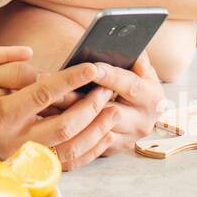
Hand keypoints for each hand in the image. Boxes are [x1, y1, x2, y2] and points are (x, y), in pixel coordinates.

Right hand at [0, 59, 130, 169]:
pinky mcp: (36, 166)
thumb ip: (15, 69)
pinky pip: (70, 163)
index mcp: (3, 114)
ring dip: (96, 130)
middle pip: (63, 127)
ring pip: (70, 149)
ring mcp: (27, 157)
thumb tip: (48, 74)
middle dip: (90, 106)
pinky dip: (92, 149)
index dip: (70, 80)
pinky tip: (106, 132)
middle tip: (107, 88)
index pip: (43, 95)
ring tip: (113, 110)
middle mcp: (16, 140)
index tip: (92, 67)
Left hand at [42, 54, 164, 159]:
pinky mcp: (112, 149)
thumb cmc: (136, 79)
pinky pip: (87, 144)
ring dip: (67, 116)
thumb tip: (129, 47)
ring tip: (44, 102)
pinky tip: (47, 118)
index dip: (108, 75)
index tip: (89, 67)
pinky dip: (67, 132)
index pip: (128, 84)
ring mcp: (127, 138)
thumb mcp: (141, 66)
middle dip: (78, 100)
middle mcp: (142, 121)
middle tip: (53, 89)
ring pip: (93, 129)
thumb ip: (136, 57)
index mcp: (151, 97)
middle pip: (107, 111)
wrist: (141, 110)